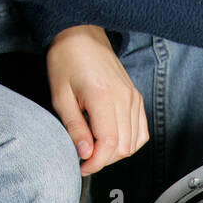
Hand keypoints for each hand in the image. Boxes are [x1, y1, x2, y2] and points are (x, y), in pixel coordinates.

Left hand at [46, 25, 147, 175]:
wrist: (81, 35)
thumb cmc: (67, 60)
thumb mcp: (60, 96)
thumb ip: (75, 127)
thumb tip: (85, 153)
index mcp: (103, 97)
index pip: (109, 144)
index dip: (96, 162)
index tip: (82, 166)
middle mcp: (124, 98)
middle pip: (123, 147)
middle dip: (103, 160)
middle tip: (85, 157)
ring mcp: (133, 97)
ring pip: (134, 143)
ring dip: (115, 153)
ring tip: (96, 148)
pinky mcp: (136, 97)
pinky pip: (141, 131)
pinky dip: (129, 142)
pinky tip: (113, 141)